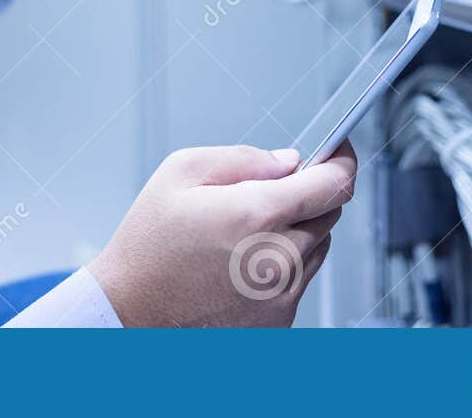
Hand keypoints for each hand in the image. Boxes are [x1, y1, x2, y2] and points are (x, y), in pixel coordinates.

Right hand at [86, 141, 356, 326]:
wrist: (129, 314)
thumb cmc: (148, 247)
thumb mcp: (181, 173)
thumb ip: (244, 158)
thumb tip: (288, 162)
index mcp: (257, 215)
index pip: (334, 183)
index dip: (341, 159)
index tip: (339, 149)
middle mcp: (278, 260)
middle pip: (329, 214)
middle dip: (309, 195)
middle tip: (268, 192)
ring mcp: (281, 296)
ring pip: (317, 247)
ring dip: (296, 231)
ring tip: (243, 233)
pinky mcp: (279, 322)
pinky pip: (300, 280)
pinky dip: (282, 264)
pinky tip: (240, 263)